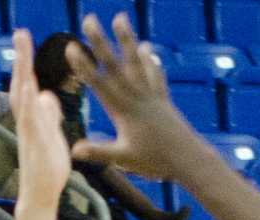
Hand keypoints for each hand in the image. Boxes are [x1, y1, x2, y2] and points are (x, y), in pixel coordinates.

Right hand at [9, 28, 72, 210]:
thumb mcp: (51, 134)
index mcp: (33, 118)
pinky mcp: (34, 144)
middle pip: (21, 83)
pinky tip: (29, 85)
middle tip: (20, 31)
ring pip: (22, 96)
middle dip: (21, 58)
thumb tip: (45, 95)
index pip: (28, 84)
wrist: (41, 196)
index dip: (27, 63)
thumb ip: (49, 114)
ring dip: (22, 71)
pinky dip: (28, 102)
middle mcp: (27, 121)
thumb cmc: (47, 169)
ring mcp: (29, 131)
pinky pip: (30, 120)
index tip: (25, 39)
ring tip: (22, 47)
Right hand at [70, 14, 198, 180]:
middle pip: (115, 65)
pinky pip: (155, 75)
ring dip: (126, 39)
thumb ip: (99, 151)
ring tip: (119, 17)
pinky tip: (146, 48)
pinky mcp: (163, 99)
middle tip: (89, 19)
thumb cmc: (155, 162)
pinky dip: (150, 61)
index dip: (84, 66)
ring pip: (136, 62)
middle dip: (100, 42)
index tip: (71, 47)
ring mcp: (151, 95)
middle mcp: (137, 97)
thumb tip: (74, 151)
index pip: (99, 84)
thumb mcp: (124, 159)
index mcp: (124, 111)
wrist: (188, 159)